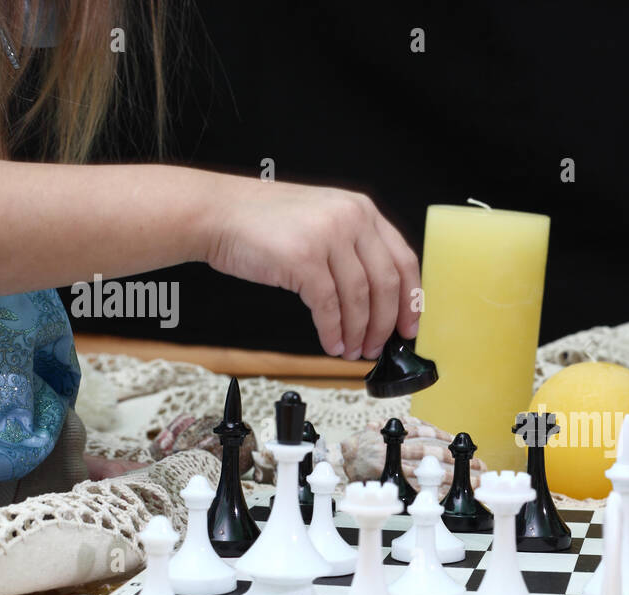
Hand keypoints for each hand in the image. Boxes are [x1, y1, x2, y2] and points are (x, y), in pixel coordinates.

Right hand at [203, 178, 419, 359]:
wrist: (217, 212)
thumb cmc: (265, 223)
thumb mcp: (323, 220)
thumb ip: (354, 249)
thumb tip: (381, 302)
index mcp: (362, 210)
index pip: (404, 261)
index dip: (411, 300)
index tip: (410, 327)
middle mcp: (350, 218)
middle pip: (386, 284)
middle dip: (385, 324)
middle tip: (377, 347)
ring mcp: (327, 236)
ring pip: (359, 299)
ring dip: (358, 333)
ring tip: (352, 350)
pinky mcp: (303, 258)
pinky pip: (328, 306)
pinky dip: (333, 331)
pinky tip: (332, 343)